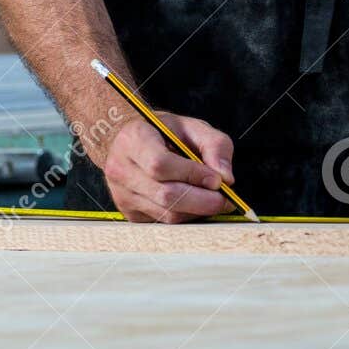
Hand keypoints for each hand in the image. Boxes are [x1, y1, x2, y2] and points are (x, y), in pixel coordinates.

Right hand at [102, 113, 235, 223]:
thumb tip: (226, 177)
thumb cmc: (161, 132)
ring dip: (196, 210)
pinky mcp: (129, 213)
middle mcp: (121, 169)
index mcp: (133, 140)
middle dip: (202, 200)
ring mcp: (122, 195)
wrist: (127, 142)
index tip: (217, 180)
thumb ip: (214, 145)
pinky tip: (193, 203)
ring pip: (167, 214)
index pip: (160, 164)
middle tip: (225, 199)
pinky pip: (164, 222)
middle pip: (165, 195)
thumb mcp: (190, 126)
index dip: (192, 175)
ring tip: (211, 199)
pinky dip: (185, 216)